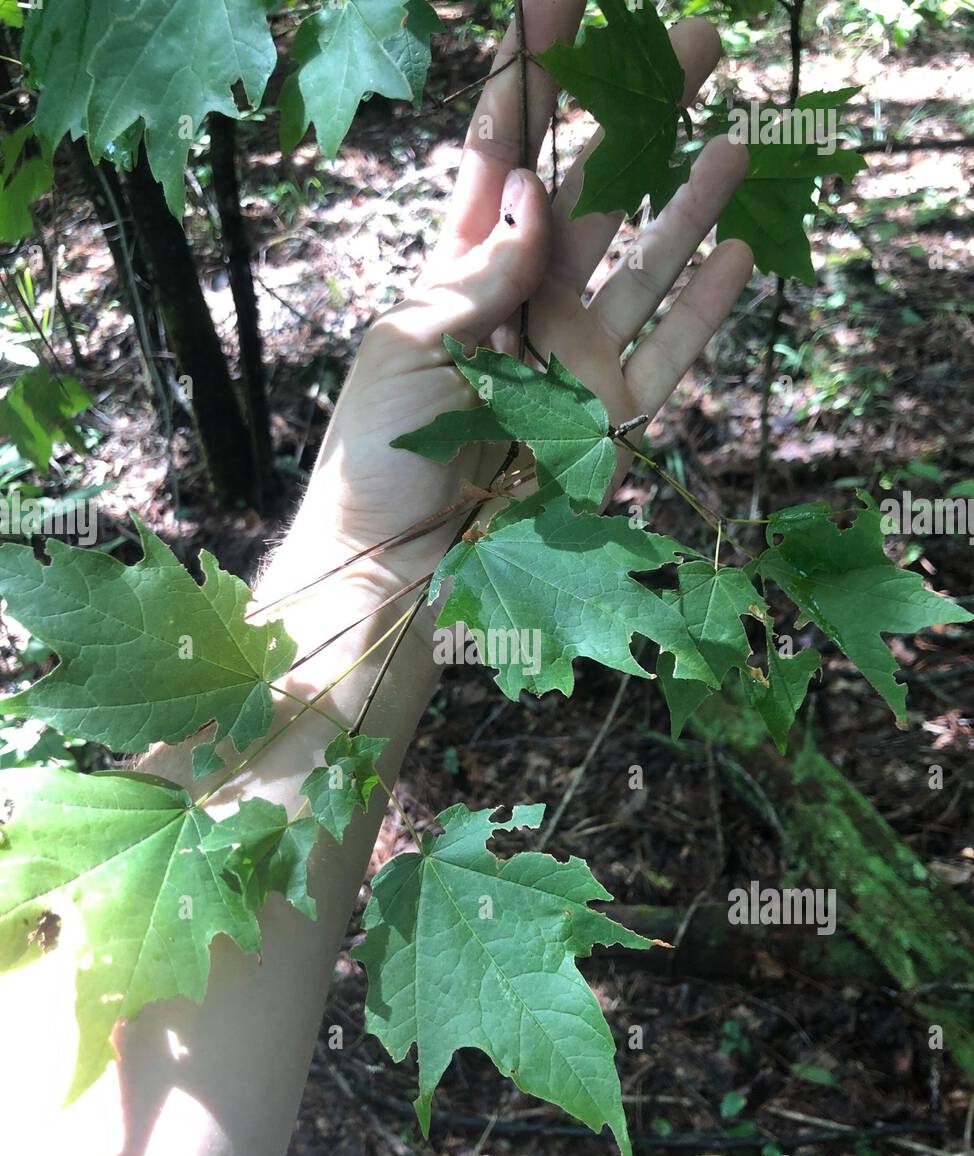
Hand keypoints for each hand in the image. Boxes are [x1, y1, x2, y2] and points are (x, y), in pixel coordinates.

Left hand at [292, 2, 752, 593]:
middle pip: (591, 192)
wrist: (399, 571)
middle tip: (691, 44)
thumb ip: (476, 272)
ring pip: (642, 265)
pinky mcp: (608, 423)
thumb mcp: (408, 348)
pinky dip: (702, 307)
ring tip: (736, 138)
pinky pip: (666, 353)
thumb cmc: (376, 459)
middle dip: (637, 116)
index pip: (498, 151)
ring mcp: (572, 362)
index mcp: (458, 275)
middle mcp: (523, 306)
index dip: (530, 73)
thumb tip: (532, 192)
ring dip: (688, 205)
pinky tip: (738, 253)